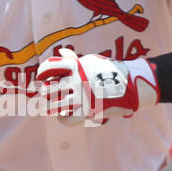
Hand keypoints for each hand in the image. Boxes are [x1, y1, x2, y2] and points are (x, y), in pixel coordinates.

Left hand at [35, 48, 158, 126]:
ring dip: (52, 107)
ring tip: (57, 106)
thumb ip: (74, 60)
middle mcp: (75, 80)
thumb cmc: (109, 72)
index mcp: (75, 66)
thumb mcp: (91, 61)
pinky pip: (65, 119)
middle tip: (49, 95)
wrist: (130, 85)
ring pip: (53, 106)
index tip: (41, 77)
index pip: (48, 67)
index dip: (42, 72)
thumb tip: (61, 52)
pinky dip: (64, 118)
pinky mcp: (86, 111)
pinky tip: (67, 114)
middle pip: (47, 89)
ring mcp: (80, 96)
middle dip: (46, 93)